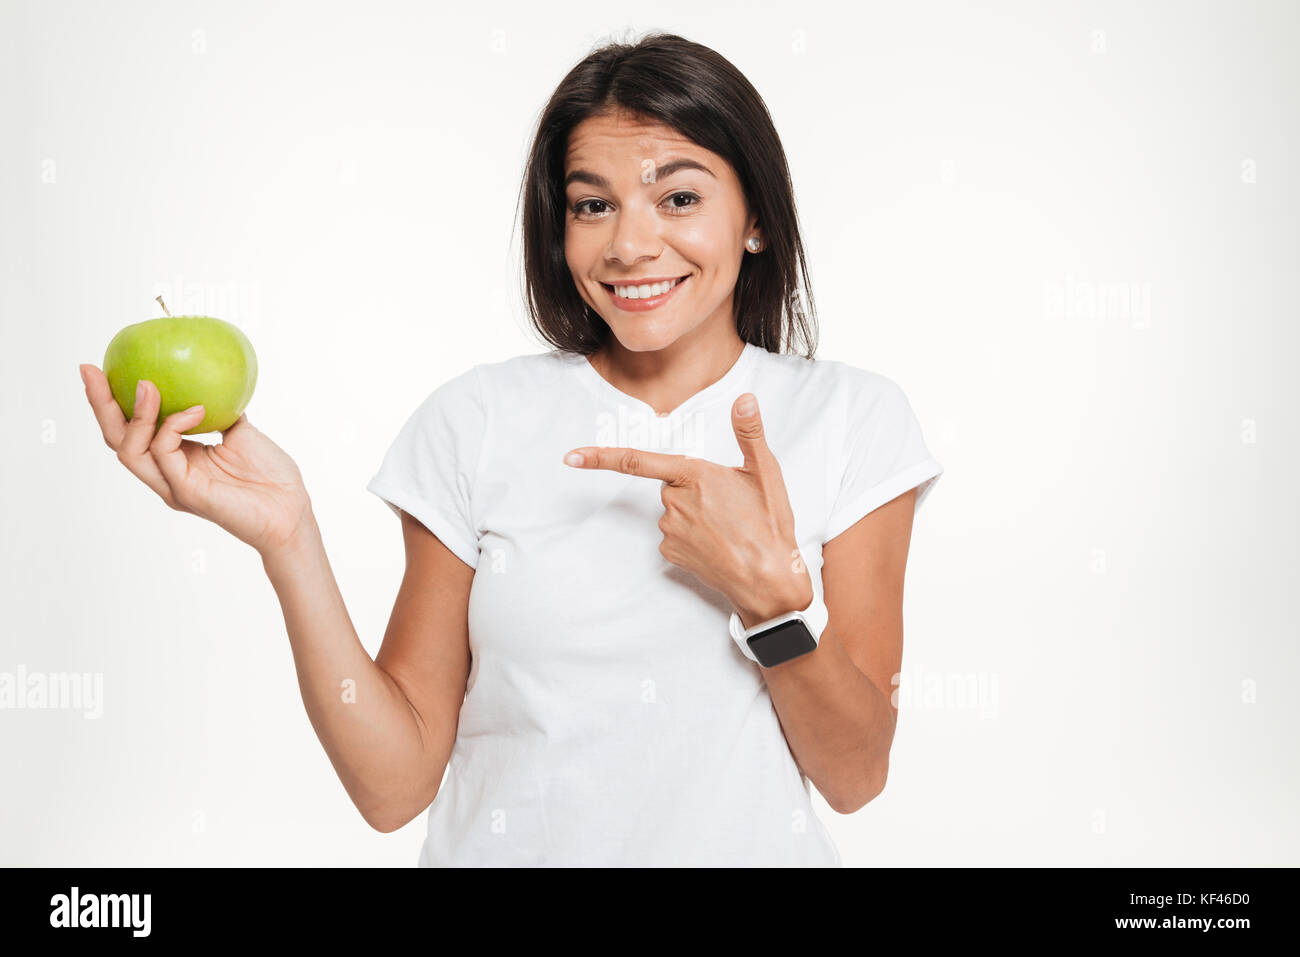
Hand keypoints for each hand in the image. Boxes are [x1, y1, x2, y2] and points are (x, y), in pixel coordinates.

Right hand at [80, 363, 312, 555]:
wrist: (291, 509)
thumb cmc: (271, 476)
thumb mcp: (241, 432)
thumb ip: (220, 410)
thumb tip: (209, 378)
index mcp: (177, 458)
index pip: (132, 429)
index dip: (112, 400)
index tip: (99, 366)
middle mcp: (167, 473)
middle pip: (116, 439)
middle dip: (100, 403)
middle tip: (91, 370)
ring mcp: (172, 484)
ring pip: (128, 450)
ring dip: (134, 413)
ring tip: (145, 384)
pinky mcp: (185, 492)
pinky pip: (165, 453)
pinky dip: (174, 426)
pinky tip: (195, 410)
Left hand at [562, 392, 812, 625]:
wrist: (768, 579)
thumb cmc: (769, 525)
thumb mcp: (766, 472)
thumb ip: (749, 432)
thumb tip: (745, 399)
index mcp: (694, 476)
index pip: (638, 462)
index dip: (600, 458)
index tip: (571, 457)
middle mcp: (676, 503)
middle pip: (670, 484)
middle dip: (692, 488)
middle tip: (728, 502)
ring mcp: (671, 531)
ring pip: (673, 510)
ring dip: (694, 513)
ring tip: (728, 525)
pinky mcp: (671, 553)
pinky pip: (674, 535)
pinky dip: (691, 535)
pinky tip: (717, 542)